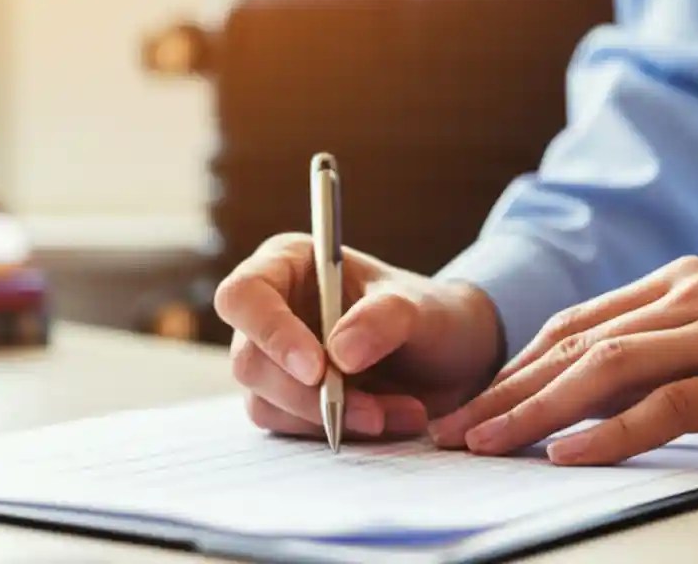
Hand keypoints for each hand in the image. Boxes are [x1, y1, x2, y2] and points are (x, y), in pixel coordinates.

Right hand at [214, 233, 502, 439]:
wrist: (453, 360)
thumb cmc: (430, 316)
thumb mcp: (420, 309)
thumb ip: (383, 320)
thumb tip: (339, 355)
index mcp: (287, 264)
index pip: (244, 295)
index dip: (270, 332)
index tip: (316, 368)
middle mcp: (271, 311)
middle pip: (250, 360)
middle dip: (309, 395)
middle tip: (372, 412)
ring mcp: (275, 360)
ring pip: (267, 403)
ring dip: (333, 419)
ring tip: (401, 412)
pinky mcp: (289, 402)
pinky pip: (292, 429)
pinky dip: (341, 432)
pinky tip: (389, 420)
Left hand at [429, 256, 697, 463]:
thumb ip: (660, 348)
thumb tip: (580, 390)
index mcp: (680, 280)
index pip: (575, 324)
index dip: (517, 367)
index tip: (474, 403)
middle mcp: (694, 294)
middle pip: (577, 345)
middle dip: (507, 391)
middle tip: (457, 430)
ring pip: (609, 369)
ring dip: (538, 411)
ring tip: (490, 444)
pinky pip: (671, 406)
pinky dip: (613, 433)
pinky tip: (569, 455)